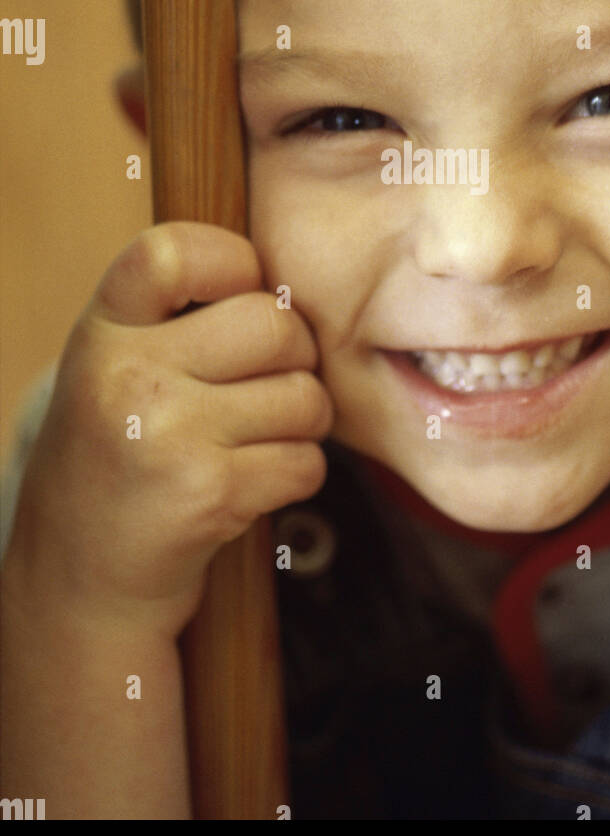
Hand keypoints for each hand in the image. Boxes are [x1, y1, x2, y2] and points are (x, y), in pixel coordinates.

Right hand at [3, 222, 331, 637]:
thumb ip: (174, 319)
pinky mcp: (209, 494)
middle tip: (273, 384)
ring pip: (304, 395)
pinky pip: (306, 460)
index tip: (244, 291)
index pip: (174, 252)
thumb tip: (283, 283)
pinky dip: (299, 473)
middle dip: (296, 356)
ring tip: (260, 439)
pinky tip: (256, 483)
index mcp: (102, 332)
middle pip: (273, 323)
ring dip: (304, 422)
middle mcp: (127, 376)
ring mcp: (167, 435)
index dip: (232, 261)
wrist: (77, 582)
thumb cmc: (116, 459)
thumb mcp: (112, 370)